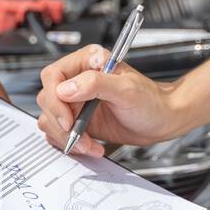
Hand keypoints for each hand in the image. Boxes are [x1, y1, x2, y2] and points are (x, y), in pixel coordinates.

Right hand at [35, 43, 182, 155]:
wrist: (162, 121)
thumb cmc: (151, 101)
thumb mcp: (126, 90)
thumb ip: (95, 84)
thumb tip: (65, 89)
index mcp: (87, 62)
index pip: (53, 76)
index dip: (55, 100)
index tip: (68, 119)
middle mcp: (77, 80)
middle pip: (47, 101)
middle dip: (61, 124)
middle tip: (79, 137)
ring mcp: (76, 101)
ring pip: (50, 119)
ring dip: (65, 137)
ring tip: (88, 145)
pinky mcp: (78, 120)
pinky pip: (59, 133)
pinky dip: (70, 144)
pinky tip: (90, 147)